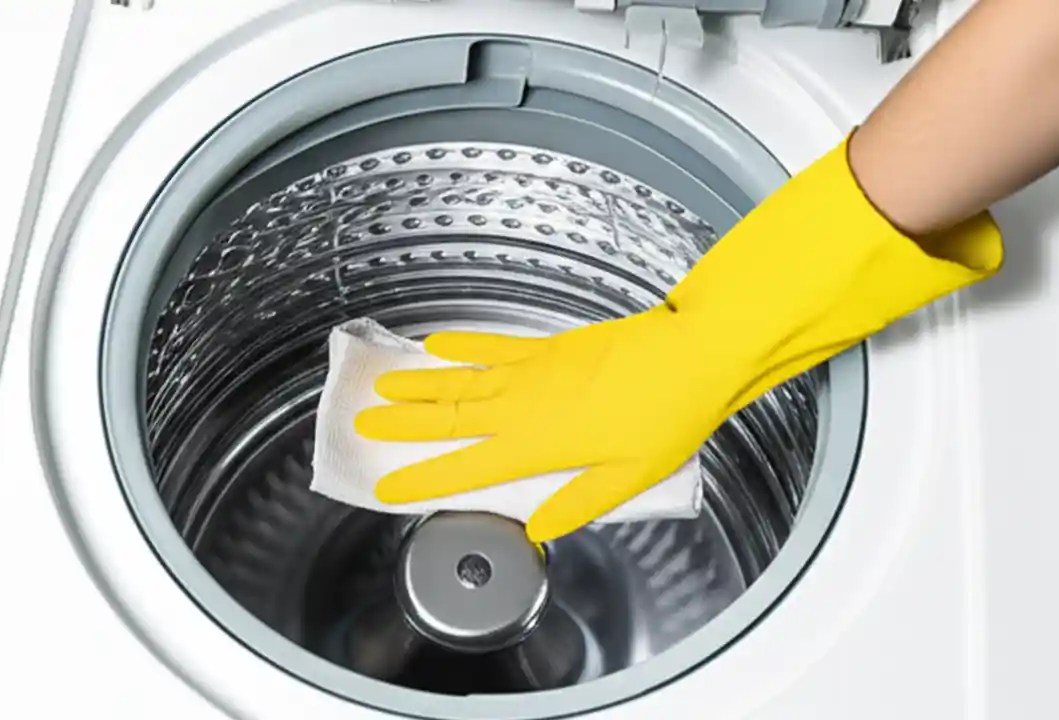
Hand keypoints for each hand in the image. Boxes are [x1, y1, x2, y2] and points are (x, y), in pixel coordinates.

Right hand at [356, 136, 1002, 542]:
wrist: (694, 352)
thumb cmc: (668, 417)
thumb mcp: (628, 476)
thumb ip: (577, 502)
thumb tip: (536, 528)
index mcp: (541, 445)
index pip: (468, 470)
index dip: (425, 480)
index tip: (389, 488)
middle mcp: (527, 406)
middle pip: (452, 418)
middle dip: (404, 427)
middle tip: (364, 426)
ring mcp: (535, 370)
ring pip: (463, 380)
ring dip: (420, 386)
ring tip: (382, 386)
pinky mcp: (550, 345)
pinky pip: (496, 346)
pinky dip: (464, 346)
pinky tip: (437, 344)